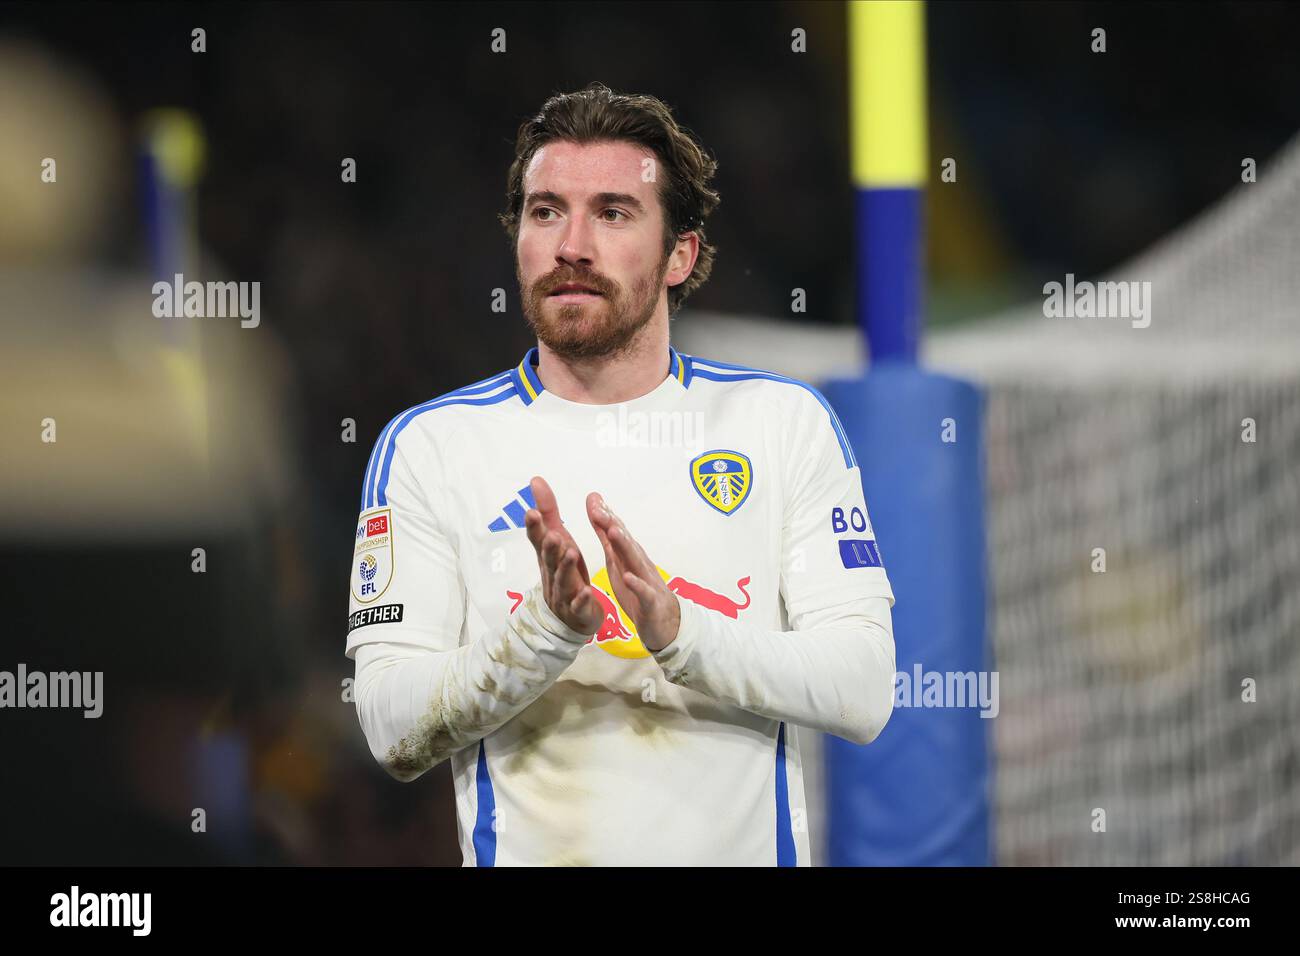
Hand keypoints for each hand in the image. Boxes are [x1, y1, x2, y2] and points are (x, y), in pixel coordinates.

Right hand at [524, 476, 601, 634]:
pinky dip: (581, 599)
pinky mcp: (578, 611)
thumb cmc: (564, 572)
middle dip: (549, 547)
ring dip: (566, 568)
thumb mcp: (558, 540)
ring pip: (563, 581)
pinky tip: (586, 592)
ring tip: (571, 554)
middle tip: (553, 534)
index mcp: (549, 557)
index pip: (539, 540)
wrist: (569, 618)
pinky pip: (579, 606)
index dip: (535, 528)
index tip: (532, 512)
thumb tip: (536, 480)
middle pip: (549, 561)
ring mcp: (563, 594)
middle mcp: (552, 574)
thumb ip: (548, 512)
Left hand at [586, 493, 680, 651]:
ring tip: (613, 532)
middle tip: (598, 510)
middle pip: (625, 542)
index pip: (617, 532)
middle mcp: (638, 564)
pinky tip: (627, 577)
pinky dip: (636, 584)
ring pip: (635, 562)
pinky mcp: (650, 602)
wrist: (665, 623)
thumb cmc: (639, 590)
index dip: (605, 516)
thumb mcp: (618, 562)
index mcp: (628, 555)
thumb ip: (608, 539)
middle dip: (612, 525)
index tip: (592, 499)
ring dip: (625, 546)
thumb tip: (598, 513)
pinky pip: (643, 592)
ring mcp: (646, 581)